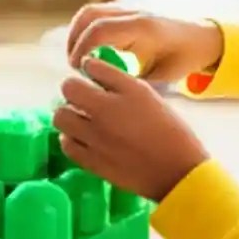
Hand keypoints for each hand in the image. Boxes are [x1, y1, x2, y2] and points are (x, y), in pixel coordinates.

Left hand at [54, 57, 208, 201]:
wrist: (178, 172)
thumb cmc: (172, 134)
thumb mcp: (152, 99)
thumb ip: (123, 86)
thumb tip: (97, 79)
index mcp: (128, 90)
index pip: (93, 66)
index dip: (90, 69)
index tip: (93, 76)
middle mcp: (107, 109)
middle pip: (69, 88)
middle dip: (74, 91)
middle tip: (83, 100)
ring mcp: (96, 136)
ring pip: (61, 116)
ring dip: (68, 115)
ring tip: (81, 121)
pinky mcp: (91, 160)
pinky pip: (66, 143)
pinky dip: (71, 139)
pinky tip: (83, 140)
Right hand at [66, 4, 223, 82]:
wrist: (200, 39)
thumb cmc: (182, 59)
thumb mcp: (160, 76)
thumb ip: (133, 79)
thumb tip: (103, 88)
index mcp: (143, 28)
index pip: (101, 31)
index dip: (83, 50)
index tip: (80, 69)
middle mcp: (133, 13)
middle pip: (89, 16)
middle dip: (75, 41)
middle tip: (75, 66)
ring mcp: (128, 9)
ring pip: (89, 12)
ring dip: (76, 33)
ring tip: (76, 57)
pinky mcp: (124, 11)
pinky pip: (96, 14)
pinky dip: (85, 30)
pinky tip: (86, 50)